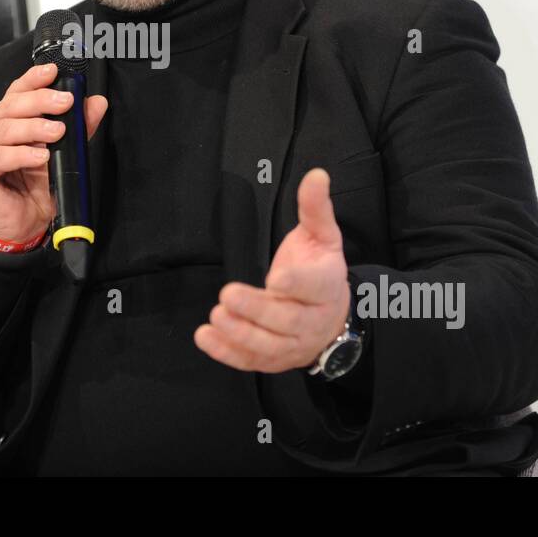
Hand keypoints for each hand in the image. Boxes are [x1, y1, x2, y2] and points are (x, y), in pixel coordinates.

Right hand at [0, 61, 107, 243]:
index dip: (33, 79)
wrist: (19, 228)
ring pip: (5, 129)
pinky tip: (40, 156)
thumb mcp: (60, 156)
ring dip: (33, 128)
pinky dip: (21, 154)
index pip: (16, 92)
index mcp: (3, 122)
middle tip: (65, 103)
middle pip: (11, 106)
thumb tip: (96, 103)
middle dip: (40, 100)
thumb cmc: (33, 190)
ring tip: (57, 132)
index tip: (54, 71)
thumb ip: (76, 129)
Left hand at [194, 167, 350, 372]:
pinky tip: (205, 337)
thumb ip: (315, 208)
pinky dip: (227, 353)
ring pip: (269, 345)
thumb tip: (316, 174)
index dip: (297, 282)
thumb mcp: (322, 236)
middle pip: (286, 319)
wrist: (332, 319)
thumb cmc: (320, 270)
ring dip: (241, 334)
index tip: (277, 276)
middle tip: (228, 295)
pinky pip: (250, 361)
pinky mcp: (273, 360)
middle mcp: (312, 319)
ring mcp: (293, 344)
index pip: (314, 285)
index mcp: (327, 285)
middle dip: (257, 310)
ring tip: (216, 316)